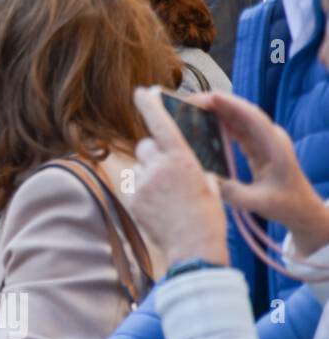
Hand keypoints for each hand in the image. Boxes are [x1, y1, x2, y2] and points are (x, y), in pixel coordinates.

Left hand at [127, 86, 227, 274]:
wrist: (194, 247)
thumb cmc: (207, 215)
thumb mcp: (207, 182)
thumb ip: (186, 164)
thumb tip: (173, 157)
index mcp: (180, 158)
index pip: (161, 123)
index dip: (151, 105)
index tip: (142, 91)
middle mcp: (157, 166)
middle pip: (145, 146)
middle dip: (153, 153)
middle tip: (168, 171)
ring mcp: (142, 183)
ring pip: (139, 167)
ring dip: (149, 174)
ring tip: (166, 196)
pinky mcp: (131, 199)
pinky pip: (134, 186)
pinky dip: (143, 192)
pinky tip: (158, 207)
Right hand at [193, 92, 328, 256]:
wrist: (302, 210)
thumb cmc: (286, 205)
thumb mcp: (260, 203)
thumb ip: (236, 194)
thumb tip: (208, 182)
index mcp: (275, 146)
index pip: (252, 118)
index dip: (231, 105)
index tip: (209, 97)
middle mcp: (270, 137)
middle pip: (243, 112)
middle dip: (217, 104)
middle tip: (189, 102)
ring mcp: (264, 140)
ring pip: (238, 118)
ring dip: (217, 111)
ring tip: (191, 110)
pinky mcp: (257, 146)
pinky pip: (237, 128)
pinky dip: (220, 123)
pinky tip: (203, 124)